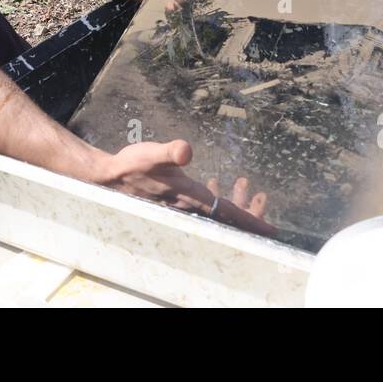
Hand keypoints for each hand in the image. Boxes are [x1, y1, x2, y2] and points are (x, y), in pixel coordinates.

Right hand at [94, 140, 273, 236]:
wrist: (110, 177)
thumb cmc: (133, 164)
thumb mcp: (153, 153)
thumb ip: (171, 152)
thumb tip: (187, 150)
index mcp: (190, 195)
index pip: (226, 211)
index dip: (250, 220)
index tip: (271, 231)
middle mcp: (189, 206)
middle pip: (226, 218)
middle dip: (248, 219)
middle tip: (268, 221)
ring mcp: (182, 207)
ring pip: (216, 215)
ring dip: (234, 212)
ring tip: (249, 201)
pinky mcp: (176, 203)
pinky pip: (205, 210)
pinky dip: (219, 206)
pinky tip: (220, 196)